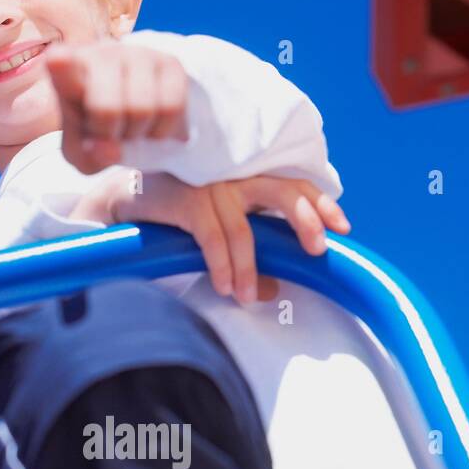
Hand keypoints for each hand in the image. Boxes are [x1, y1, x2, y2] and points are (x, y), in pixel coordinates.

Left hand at [43, 41, 189, 174]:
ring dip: (140, 133)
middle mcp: (101, 53)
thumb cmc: (98, 130)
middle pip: (107, 109)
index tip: (59, 61)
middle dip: (112, 134)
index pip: (60, 63)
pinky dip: (164, 129)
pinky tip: (154, 124)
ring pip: (142, 108)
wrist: (135, 113)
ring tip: (133, 127)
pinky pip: (171, 107)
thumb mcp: (83, 152)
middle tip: (112, 132)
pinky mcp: (168, 61)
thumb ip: (88, 157)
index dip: (62, 65)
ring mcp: (136, 53)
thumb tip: (109, 149)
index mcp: (66, 72)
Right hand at [68, 170, 350, 303]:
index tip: (341, 227)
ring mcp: (210, 183)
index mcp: (248, 174)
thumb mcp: (220, 227)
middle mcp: (235, 172)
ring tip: (247, 296)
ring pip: (244, 229)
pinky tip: (226, 286)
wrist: (127, 198)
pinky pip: (213, 237)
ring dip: (249, 268)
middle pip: (282, 192)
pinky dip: (222, 265)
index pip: (295, 182)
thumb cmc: (179, 211)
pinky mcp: (186, 198)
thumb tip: (274, 290)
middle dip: (304, 221)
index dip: (320, 204)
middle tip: (315, 251)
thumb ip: (251, 250)